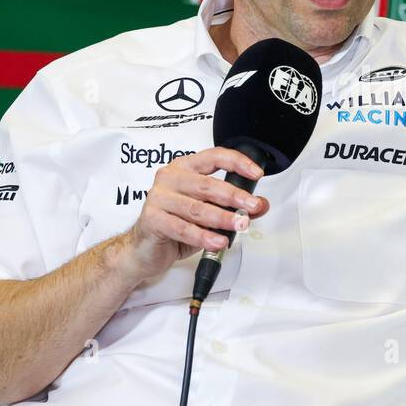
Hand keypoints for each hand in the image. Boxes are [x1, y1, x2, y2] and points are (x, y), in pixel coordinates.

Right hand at [118, 146, 270, 279]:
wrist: (145, 249)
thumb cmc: (176, 225)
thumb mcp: (209, 214)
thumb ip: (234, 207)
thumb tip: (260, 205)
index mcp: (185, 168)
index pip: (214, 156)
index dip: (237, 163)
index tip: (256, 174)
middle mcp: (170, 178)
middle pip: (207, 184)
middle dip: (234, 196)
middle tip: (251, 206)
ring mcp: (158, 198)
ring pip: (196, 208)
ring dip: (222, 217)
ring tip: (239, 225)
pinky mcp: (152, 219)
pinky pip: (182, 228)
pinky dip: (203, 236)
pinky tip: (218, 241)